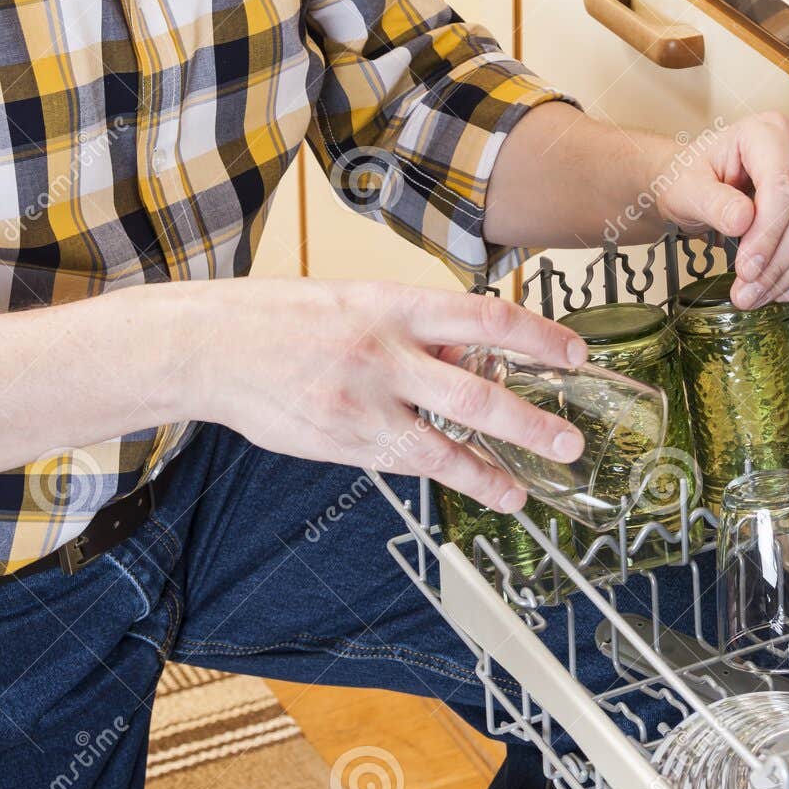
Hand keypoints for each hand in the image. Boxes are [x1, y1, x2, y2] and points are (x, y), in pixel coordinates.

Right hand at [191, 277, 587, 512]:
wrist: (214, 346)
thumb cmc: (288, 317)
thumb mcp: (361, 300)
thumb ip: (417, 329)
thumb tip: (473, 356)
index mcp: (394, 304)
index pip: (484, 317)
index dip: (536, 337)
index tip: (573, 352)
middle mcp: (385, 352)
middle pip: (476, 392)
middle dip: (531, 420)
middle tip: (571, 438)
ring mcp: (364, 402)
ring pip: (446, 441)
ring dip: (499, 466)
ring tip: (534, 483)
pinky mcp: (344, 442)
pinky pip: (411, 462)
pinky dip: (456, 476)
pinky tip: (488, 487)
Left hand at [655, 112, 788, 308]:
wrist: (701, 180)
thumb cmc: (695, 175)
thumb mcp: (688, 186)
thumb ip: (712, 201)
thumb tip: (742, 220)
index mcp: (769, 131)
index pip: (783, 185)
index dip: (767, 234)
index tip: (746, 268)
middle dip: (779, 262)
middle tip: (748, 290)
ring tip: (758, 293)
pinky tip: (783, 288)